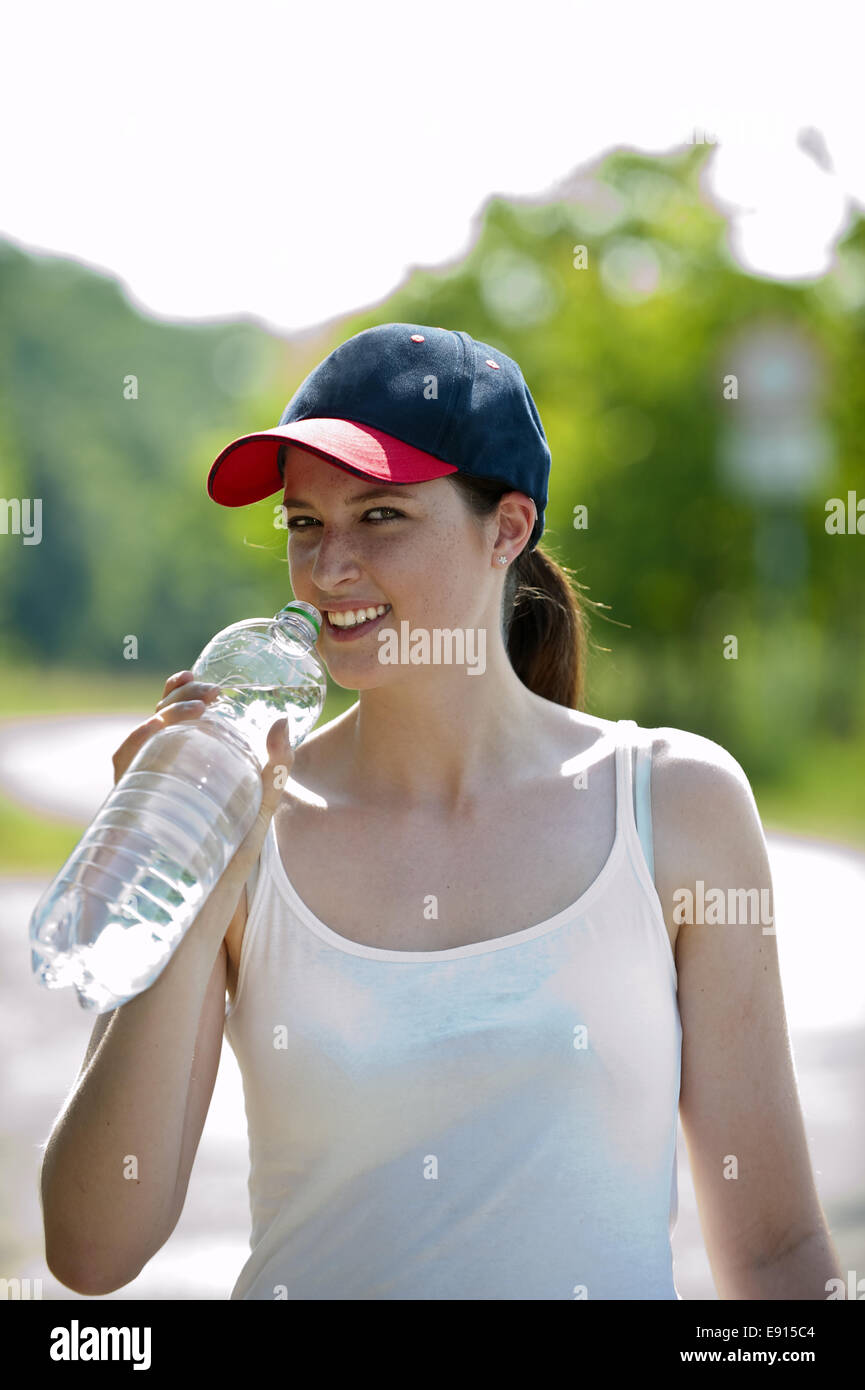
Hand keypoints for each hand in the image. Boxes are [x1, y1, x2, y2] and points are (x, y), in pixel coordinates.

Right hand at [110, 670, 293, 882]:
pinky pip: (122, 774)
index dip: (177, 696)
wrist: (189, 936)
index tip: (196, 674)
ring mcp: (138, 804)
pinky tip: (157, 729)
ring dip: (162, 715)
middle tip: (211, 689)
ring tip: (199, 706)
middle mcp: (153, 788)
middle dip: (177, 699)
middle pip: (154, 729)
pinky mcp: (128, 822)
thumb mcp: (254, 824)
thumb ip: (271, 780)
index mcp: (179, 784)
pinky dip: (135, 744)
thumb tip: (282, 723)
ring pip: (136, 745)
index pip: (170, 728)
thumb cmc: (218, 882)